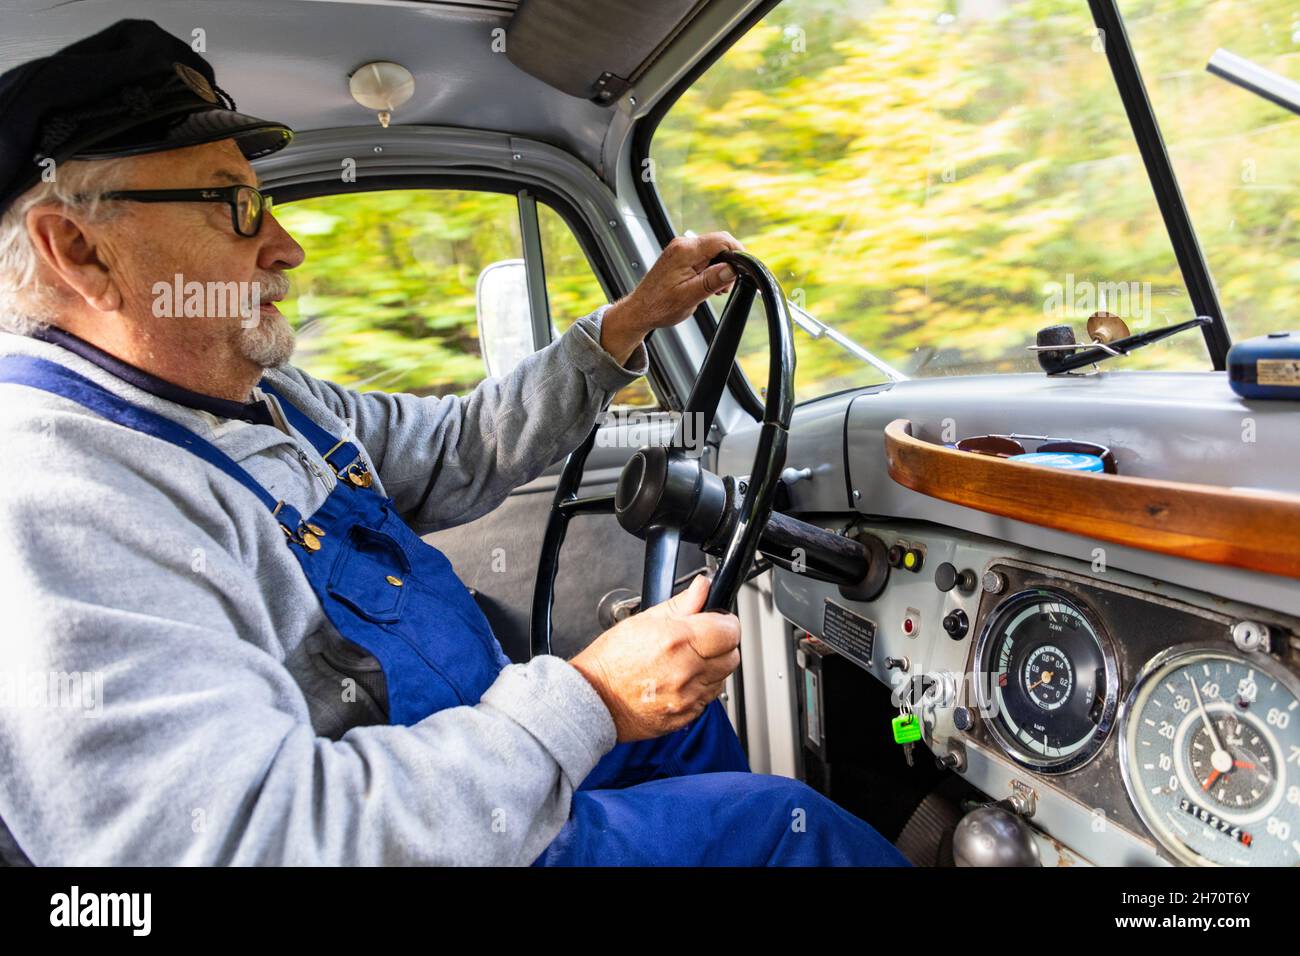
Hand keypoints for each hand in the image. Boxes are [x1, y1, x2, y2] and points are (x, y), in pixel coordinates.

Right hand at [568, 575, 740, 742]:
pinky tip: (680, 681)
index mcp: (677, 641)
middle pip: (732, 656)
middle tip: (702, 641)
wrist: (594, 700)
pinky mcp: (685, 717)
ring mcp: (687, 698)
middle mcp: (686, 671)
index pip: (729, 630)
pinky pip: (707, 699)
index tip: (717, 621)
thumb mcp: (643, 620)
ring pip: (722, 679)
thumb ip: (681, 604)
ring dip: (712, 668)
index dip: (726, 622)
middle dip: (722, 645)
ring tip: (686, 662)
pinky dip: (700, 689)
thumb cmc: (611, 661)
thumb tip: (702, 587)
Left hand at [598, 232, 744, 362]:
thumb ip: (712, 281)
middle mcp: (682, 245)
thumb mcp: (690, 297)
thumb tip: (732, 269)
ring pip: (713, 250)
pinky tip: (708, 284)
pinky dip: (711, 268)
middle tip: (725, 286)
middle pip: (719, 243)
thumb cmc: (659, 306)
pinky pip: (704, 255)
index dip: (737, 253)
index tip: (744, 270)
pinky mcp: (681, 255)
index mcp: (685, 252)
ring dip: (720, 267)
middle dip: (729, 263)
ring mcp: (680, 249)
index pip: (722, 240)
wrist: (640, 310)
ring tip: (715, 289)